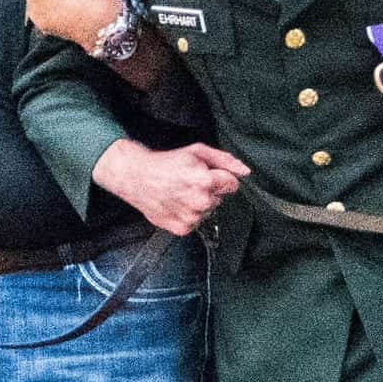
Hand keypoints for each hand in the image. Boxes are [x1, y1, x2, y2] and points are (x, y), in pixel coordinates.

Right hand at [94, 138, 250, 235]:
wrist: (137, 178)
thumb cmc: (167, 163)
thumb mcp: (197, 152)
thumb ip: (225, 161)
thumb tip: (245, 171)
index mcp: (206, 181)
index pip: (233, 185)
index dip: (220, 178)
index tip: (206, 174)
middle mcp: (200, 202)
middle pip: (220, 198)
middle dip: (210, 190)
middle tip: (189, 182)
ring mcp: (191, 218)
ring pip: (208, 211)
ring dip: (199, 204)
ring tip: (180, 193)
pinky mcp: (183, 229)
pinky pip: (196, 222)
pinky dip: (189, 214)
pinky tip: (176, 204)